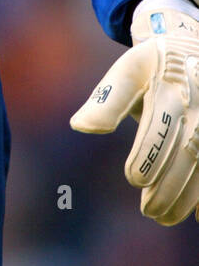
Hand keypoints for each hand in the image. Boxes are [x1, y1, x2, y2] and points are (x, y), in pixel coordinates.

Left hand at [70, 0, 198, 224]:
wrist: (190, 49)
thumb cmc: (153, 65)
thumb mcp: (128, 70)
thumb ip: (106, 99)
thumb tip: (79, 126)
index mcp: (170, 91)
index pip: (160, 129)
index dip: (148, 157)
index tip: (133, 179)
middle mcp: (196, 108)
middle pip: (185, 154)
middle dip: (167, 187)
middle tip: (148, 210)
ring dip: (186, 197)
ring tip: (163, 216)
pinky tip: (198, 216)